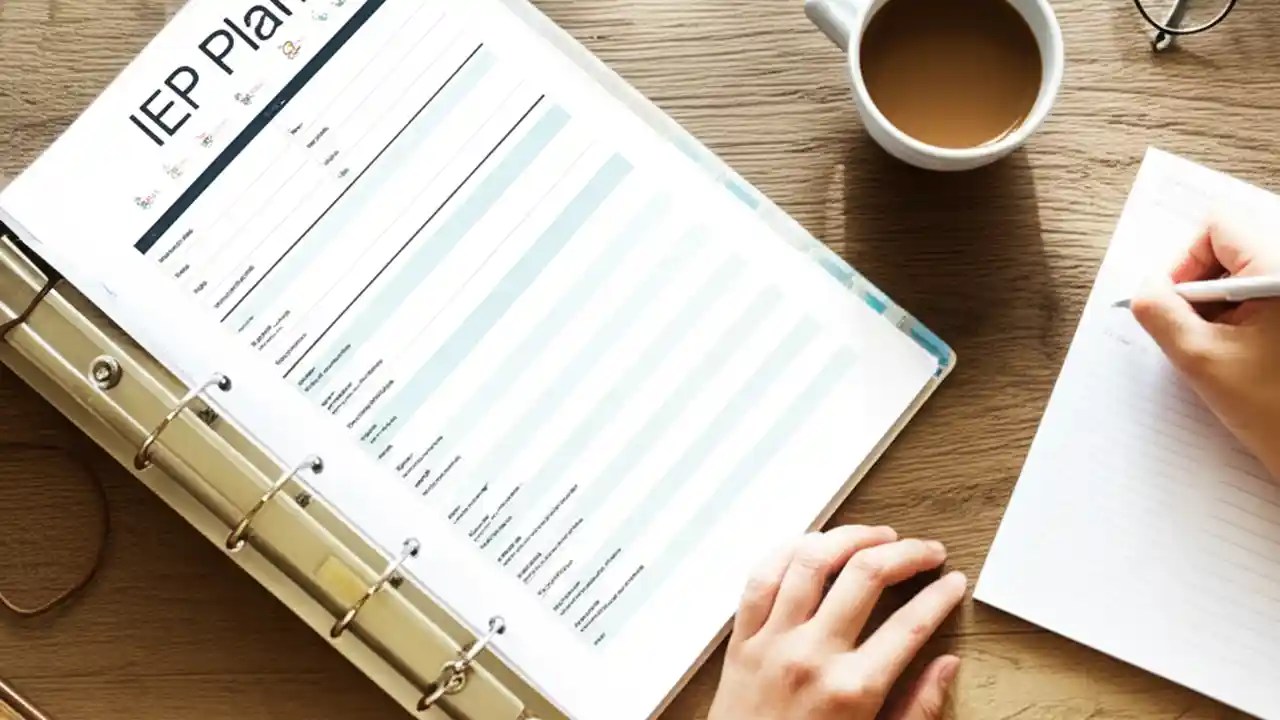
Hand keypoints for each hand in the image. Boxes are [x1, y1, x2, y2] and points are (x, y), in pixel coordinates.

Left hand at [708, 526, 966, 719]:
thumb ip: (917, 709)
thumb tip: (947, 665)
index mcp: (852, 690)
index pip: (910, 623)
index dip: (939, 595)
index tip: (953, 581)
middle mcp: (811, 656)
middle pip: (865, 576)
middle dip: (905, 553)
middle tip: (925, 551)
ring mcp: (772, 642)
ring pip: (811, 561)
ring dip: (850, 537)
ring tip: (877, 536)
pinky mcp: (741, 638)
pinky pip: (761, 576)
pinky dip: (788, 550)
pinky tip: (813, 544)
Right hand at [1131, 215, 1279, 479]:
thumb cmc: (1274, 410)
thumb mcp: (1200, 358)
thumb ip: (1160, 313)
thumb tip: (1146, 290)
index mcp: (1278, 272)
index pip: (1217, 226)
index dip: (1184, 260)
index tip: (1174, 302)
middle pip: (1229, 245)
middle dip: (1199, 285)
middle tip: (1195, 329)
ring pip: (1241, 270)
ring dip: (1217, 303)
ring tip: (1221, 344)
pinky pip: (1257, 291)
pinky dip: (1237, 314)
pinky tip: (1240, 349)